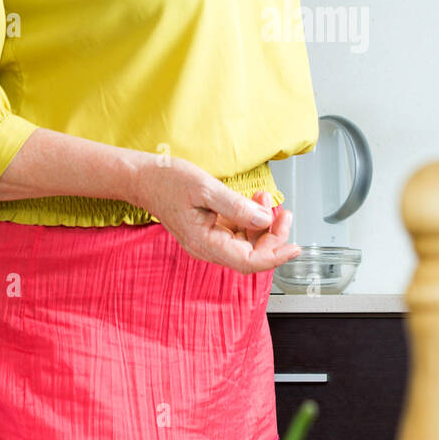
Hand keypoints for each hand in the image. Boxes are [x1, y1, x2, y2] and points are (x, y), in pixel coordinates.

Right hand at [133, 160, 300, 274]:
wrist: (144, 177)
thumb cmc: (167, 181)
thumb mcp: (206, 188)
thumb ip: (236, 207)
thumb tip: (263, 219)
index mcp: (205, 243)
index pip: (249, 262)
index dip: (275, 257)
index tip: (295, 248)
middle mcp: (208, 247)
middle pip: (252, 254)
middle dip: (273, 236)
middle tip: (284, 213)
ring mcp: (209, 240)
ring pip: (246, 242)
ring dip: (262, 224)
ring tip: (264, 199)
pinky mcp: (209, 230)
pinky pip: (237, 231)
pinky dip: (250, 218)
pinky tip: (253, 201)